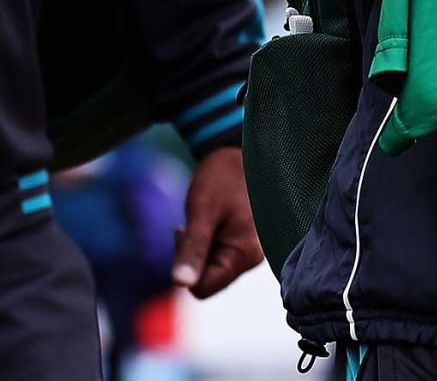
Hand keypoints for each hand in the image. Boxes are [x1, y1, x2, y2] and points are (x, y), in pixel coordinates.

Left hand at [173, 146, 263, 298]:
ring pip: (212, 269)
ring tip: (206, 219)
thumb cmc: (222, 177)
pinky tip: (213, 220)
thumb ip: (193, 249)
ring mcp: (251, 250)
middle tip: (196, 224)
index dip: (186, 267)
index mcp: (245, 254)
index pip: (202, 289)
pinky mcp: (246, 242)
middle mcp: (253, 257)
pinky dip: (210, 242)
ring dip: (202, 248)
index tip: (186, 232)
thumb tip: (180, 284)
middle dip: (195, 257)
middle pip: (208, 280)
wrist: (238, 150)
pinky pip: (219, 256)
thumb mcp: (202, 212)